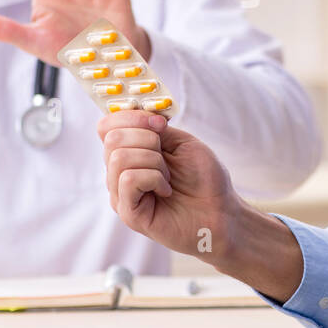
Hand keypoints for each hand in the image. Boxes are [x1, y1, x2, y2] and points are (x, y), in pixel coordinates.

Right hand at [98, 111, 241, 259]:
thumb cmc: (204, 180)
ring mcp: (121, 194)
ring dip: (153, 161)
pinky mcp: (128, 213)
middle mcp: (119, 173)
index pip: (106, 126)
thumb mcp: (181, 142)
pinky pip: (129, 179)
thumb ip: (154, 128)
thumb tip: (136, 114)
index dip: (131, 116)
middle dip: (147, 139)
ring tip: (168, 177)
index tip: (161, 124)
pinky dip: (153, 178)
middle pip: (112, 138)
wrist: (221, 212)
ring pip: (119, 158)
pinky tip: (166, 190)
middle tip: (166, 156)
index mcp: (130, 153)